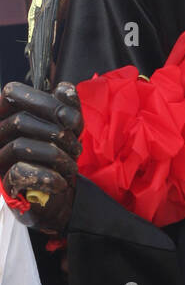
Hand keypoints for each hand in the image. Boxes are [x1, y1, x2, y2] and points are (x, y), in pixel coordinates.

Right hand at [0, 81, 81, 234]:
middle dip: (58, 134)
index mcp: (9, 113)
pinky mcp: (5, 183)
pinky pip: (21, 171)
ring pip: (21, 145)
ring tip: (71, 165)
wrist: (60, 195)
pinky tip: (61, 182)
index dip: (43, 101)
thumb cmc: (59, 155)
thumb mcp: (69, 128)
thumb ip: (68, 107)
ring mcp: (0, 158)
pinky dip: (48, 176)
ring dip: (57, 156)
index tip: (70, 118)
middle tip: (76, 148)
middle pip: (20, 120)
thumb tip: (65, 90)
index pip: (12, 93)